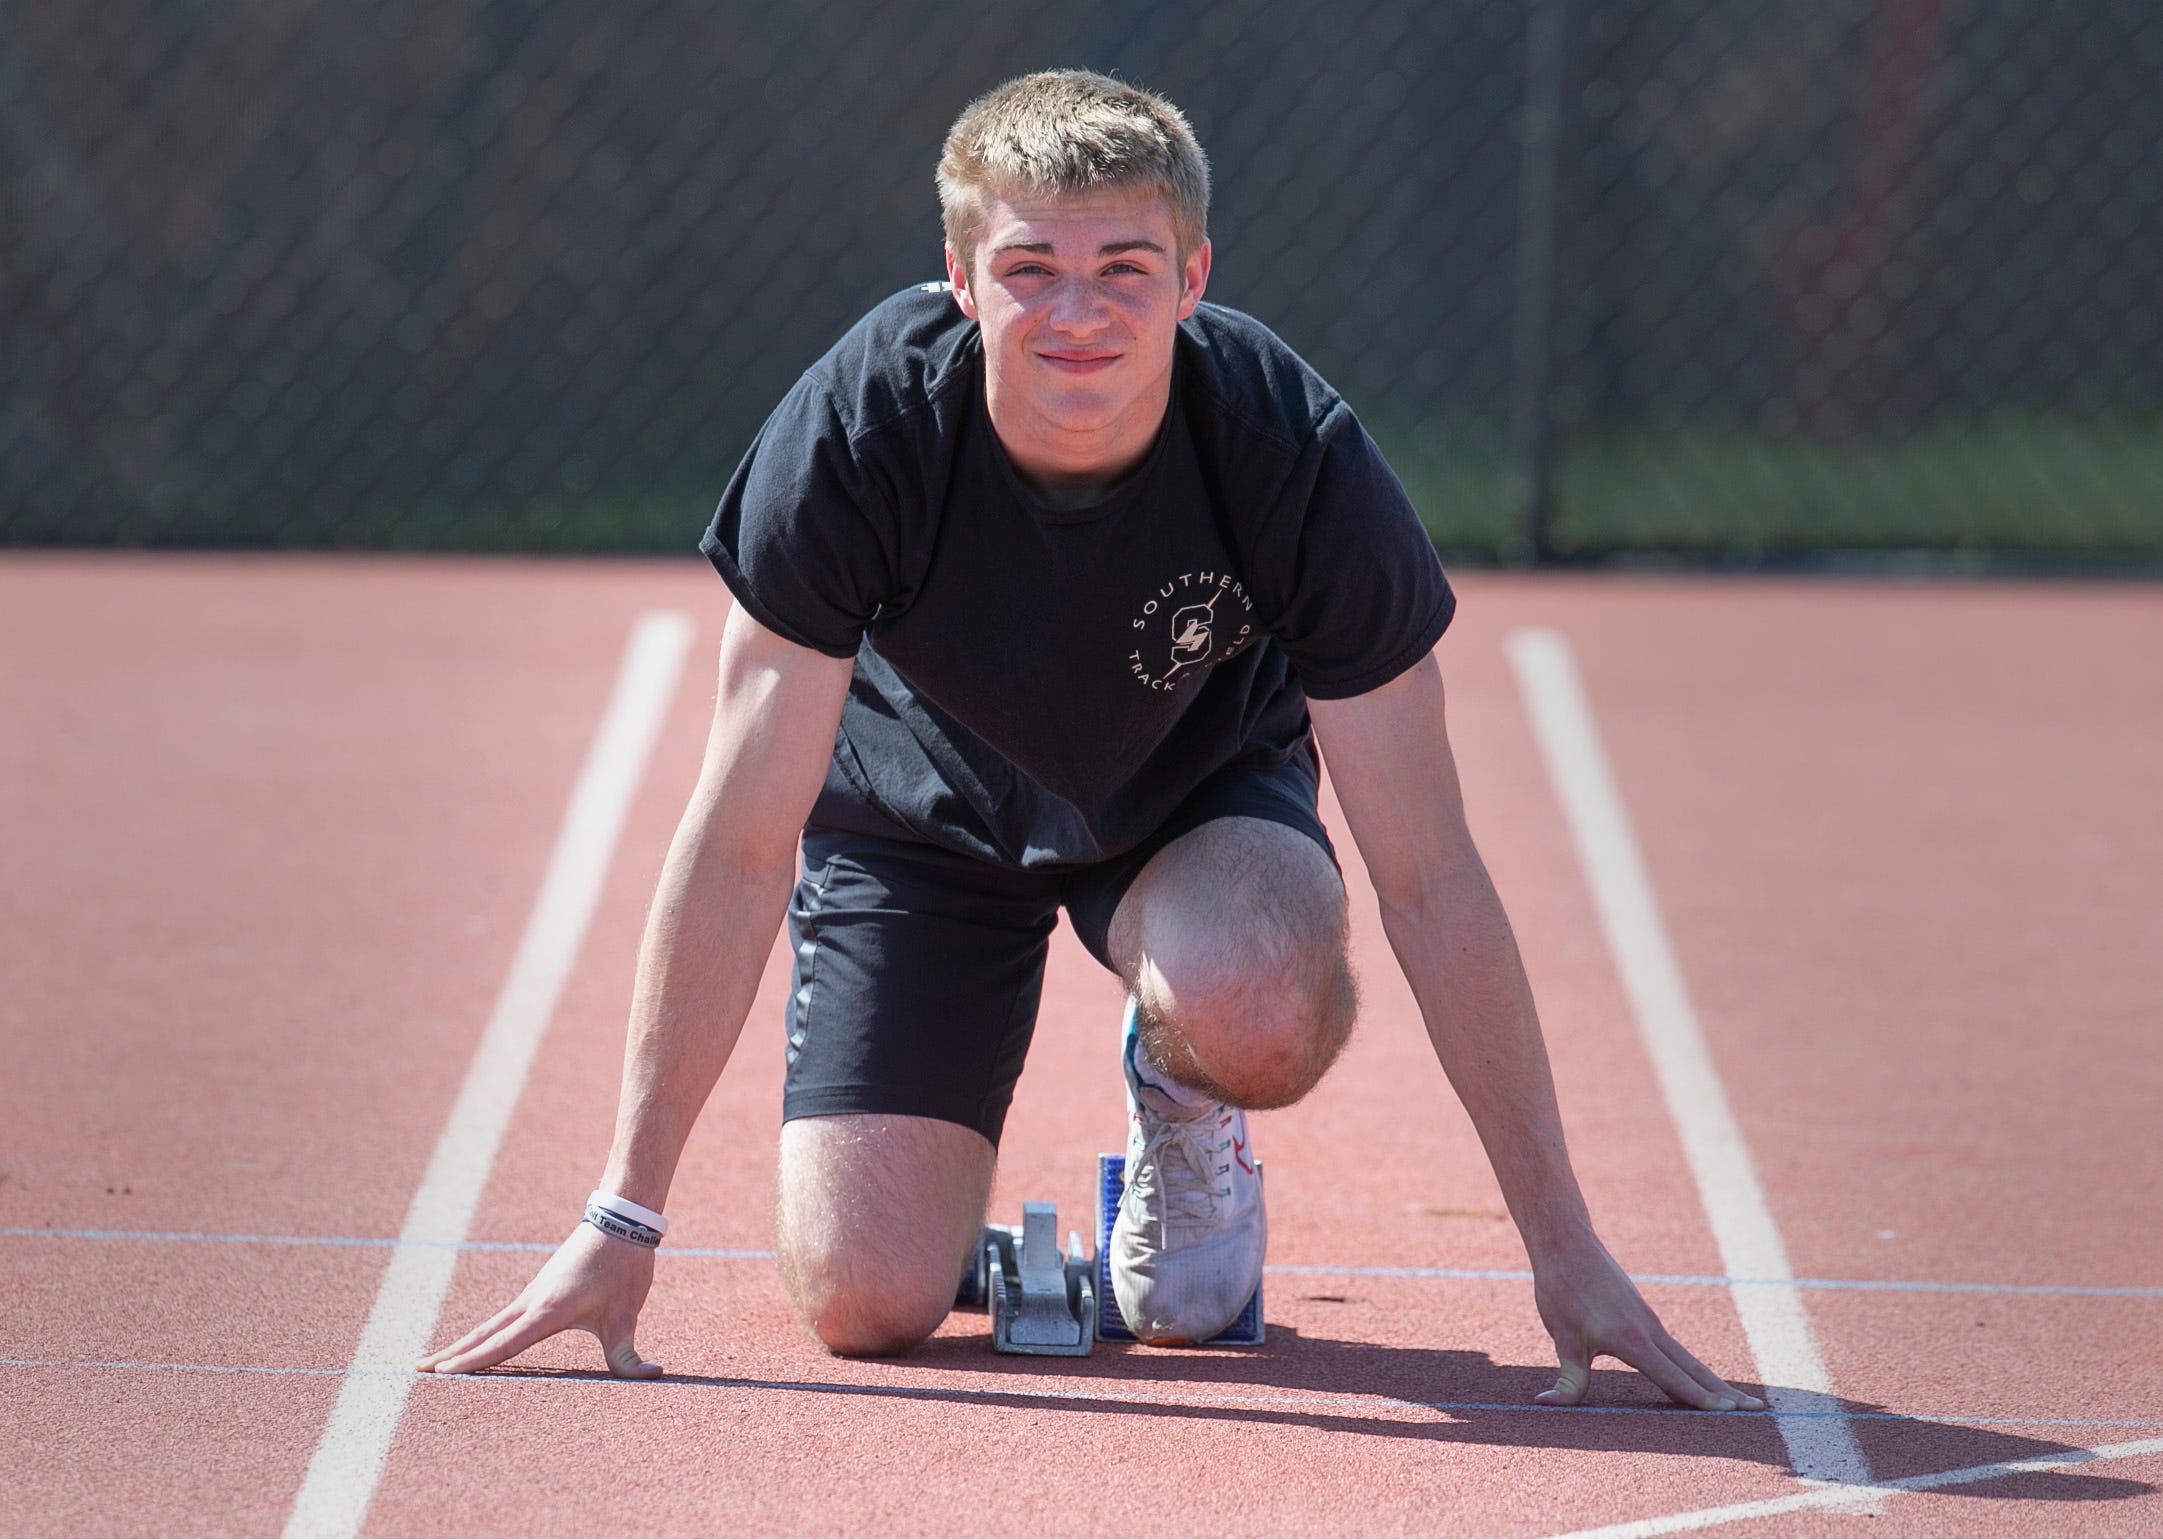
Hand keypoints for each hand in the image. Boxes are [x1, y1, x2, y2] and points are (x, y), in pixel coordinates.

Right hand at [415, 1221, 661, 1377]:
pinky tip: (474, 1343)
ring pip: (489, 1325)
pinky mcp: (537, 1290)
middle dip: (451, 1355)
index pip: (504, 1343)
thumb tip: (652, 1377)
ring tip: (432, 1363)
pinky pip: (502, 1318)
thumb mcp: (627, 1313)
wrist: (620, 1221)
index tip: (442, 1374)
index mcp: (548, 1312)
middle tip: (416, 1372)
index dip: (473, 1361)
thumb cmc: (623, 1267)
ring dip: (461, 1344)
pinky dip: (481, 1333)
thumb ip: (630, 1355)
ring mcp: (531, 1295)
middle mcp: (531, 1303)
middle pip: (483, 1335)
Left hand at [1530, 1234, 1763, 1410]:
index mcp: (1633, 1339)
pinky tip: (1696, 1375)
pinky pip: (1674, 1347)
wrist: (1566, 1242)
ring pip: (1687, 1357)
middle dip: (1725, 1392)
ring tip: (1739, 1399)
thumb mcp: (1562, 1337)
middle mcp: (1650, 1330)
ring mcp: (1649, 1321)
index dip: (1700, 1399)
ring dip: (1713, 1380)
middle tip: (1758, 1410)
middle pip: (1694, 1368)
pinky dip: (1692, 1366)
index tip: (1729, 1414)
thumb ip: (1568, 1378)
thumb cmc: (1562, 1288)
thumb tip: (1549, 1403)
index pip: (1674, 1377)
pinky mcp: (1642, 1314)